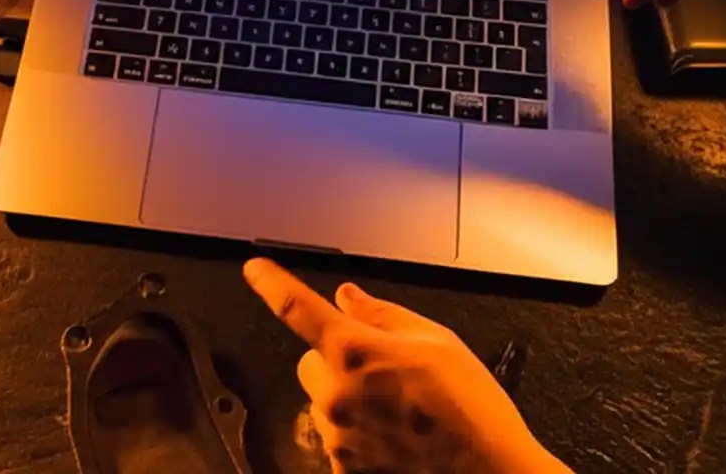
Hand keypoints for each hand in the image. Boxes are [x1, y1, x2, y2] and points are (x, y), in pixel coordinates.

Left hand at [242, 259, 569, 473]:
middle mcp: (336, 393)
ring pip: (322, 402)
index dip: (270, 284)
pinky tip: (394, 436)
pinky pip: (336, 438)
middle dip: (335, 359)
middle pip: (310, 362)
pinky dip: (356, 433)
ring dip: (345, 398)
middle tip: (380, 370)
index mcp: (355, 351)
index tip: (254, 271)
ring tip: (397, 409)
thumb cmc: (471, 409)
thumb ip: (382, 315)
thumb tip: (346, 297)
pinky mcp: (344, 468)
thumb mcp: (437, 341)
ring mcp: (337, 436)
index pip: (296, 308)